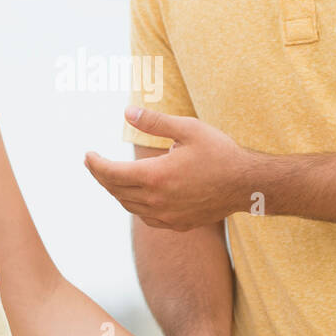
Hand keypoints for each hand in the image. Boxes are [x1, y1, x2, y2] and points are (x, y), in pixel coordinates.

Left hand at [84, 107, 256, 230]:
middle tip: (93, 163)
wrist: (248, 184)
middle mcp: (157, 201)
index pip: (111, 174)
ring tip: (111, 177)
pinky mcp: (178, 224)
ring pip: (129, 206)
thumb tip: (126, 112)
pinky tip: (137, 196)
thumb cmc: (220, 152)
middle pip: (116, 191)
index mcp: (155, 176)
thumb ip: (154, 122)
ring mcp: (167, 216)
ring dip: (116, 192)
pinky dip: (135, 205)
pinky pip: (146, 217)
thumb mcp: (187, 128)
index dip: (95, 164)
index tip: (87, 155)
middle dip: (101, 176)